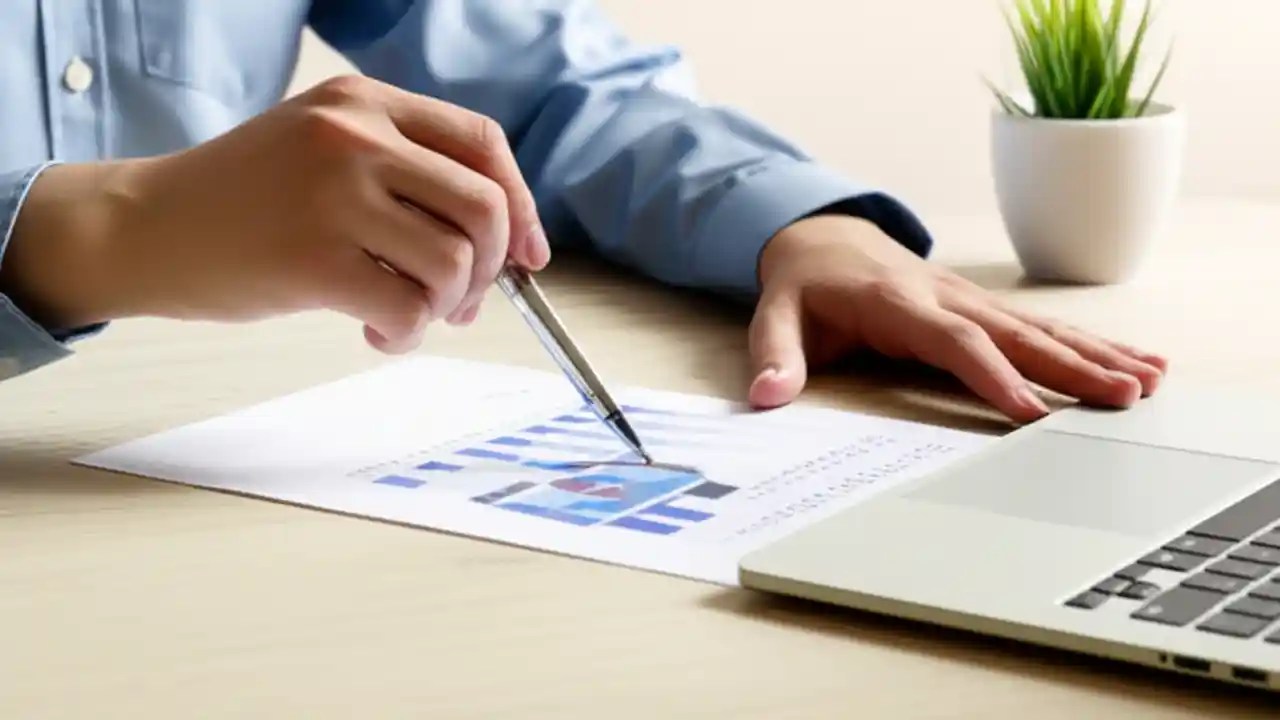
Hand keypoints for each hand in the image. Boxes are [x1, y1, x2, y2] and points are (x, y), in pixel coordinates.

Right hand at [1, 75, 548, 352]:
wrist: (144, 225)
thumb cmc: (244, 199)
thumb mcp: (323, 149)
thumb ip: (402, 172)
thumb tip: (503, 242)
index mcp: (365, 102)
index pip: (484, 144)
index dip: (523, 206)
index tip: (529, 257)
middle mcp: (355, 137)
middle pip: (485, 208)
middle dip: (492, 269)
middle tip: (460, 301)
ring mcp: (334, 195)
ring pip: (455, 263)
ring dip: (446, 308)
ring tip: (406, 316)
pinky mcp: (312, 259)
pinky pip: (409, 311)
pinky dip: (406, 336)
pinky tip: (375, 334)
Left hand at [747, 214, 1167, 421]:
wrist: (824, 235)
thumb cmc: (803, 286)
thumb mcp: (775, 317)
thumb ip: (774, 357)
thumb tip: (767, 397)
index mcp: (896, 302)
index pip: (952, 341)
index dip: (991, 375)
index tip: (1031, 413)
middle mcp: (944, 296)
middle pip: (1015, 332)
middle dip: (1071, 366)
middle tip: (1123, 398)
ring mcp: (970, 298)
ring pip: (1041, 327)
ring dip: (1096, 354)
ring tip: (1151, 381)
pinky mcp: (984, 306)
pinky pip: (1042, 325)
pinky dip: (1090, 343)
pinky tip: (1137, 361)